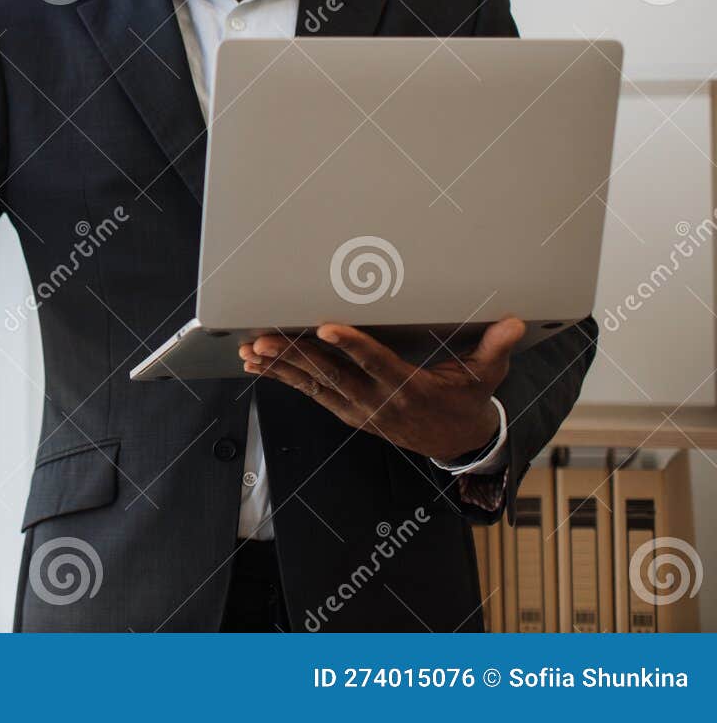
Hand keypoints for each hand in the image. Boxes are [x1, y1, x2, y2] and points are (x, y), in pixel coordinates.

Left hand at [238, 318, 525, 460]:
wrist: (456, 443)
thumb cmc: (467, 401)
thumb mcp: (487, 378)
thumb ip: (495, 348)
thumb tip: (515, 322)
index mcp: (408, 388)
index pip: (375, 363)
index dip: (351, 346)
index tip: (326, 328)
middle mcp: (377, 401)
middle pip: (331, 375)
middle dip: (295, 356)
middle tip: (264, 339)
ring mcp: (357, 409)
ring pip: (313, 385)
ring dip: (280, 368)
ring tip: (251, 351)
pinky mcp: (345, 411)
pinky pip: (309, 394)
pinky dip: (283, 379)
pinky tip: (257, 365)